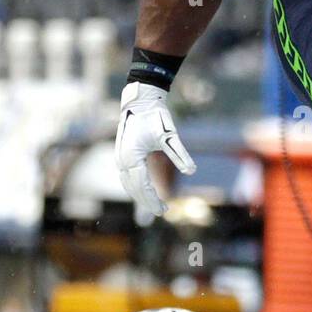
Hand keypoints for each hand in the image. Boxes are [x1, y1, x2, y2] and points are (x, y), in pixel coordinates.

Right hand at [115, 81, 195, 214]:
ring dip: (140, 195)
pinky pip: (126, 176)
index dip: (152, 200)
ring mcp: (119, 157)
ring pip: (128, 183)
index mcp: (132, 157)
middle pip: (134, 188)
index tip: (163, 211)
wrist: (141, 100)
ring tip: (155, 204)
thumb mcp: (170, 136)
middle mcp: (122, 159)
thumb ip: (180, 155)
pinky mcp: (121, 154)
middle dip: (147, 201)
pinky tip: (145, 190)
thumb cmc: (156, 116)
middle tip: (162, 211)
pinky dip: (135, 186)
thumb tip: (192, 171)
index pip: (142, 185)